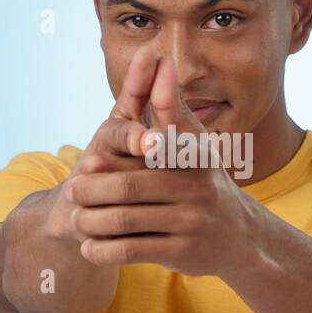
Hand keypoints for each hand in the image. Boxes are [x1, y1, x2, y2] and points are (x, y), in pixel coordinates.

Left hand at [63, 56, 267, 276]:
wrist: (241, 239)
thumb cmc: (205, 183)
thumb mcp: (196, 144)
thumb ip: (171, 108)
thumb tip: (159, 60)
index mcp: (195, 155)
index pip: (156, 142)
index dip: (124, 144)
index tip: (88, 159)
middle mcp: (196, 186)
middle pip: (128, 186)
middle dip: (92, 191)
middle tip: (70, 192)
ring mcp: (191, 221)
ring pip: (125, 219)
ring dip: (92, 221)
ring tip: (77, 219)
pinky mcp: (183, 252)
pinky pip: (132, 250)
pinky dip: (104, 249)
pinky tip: (89, 248)